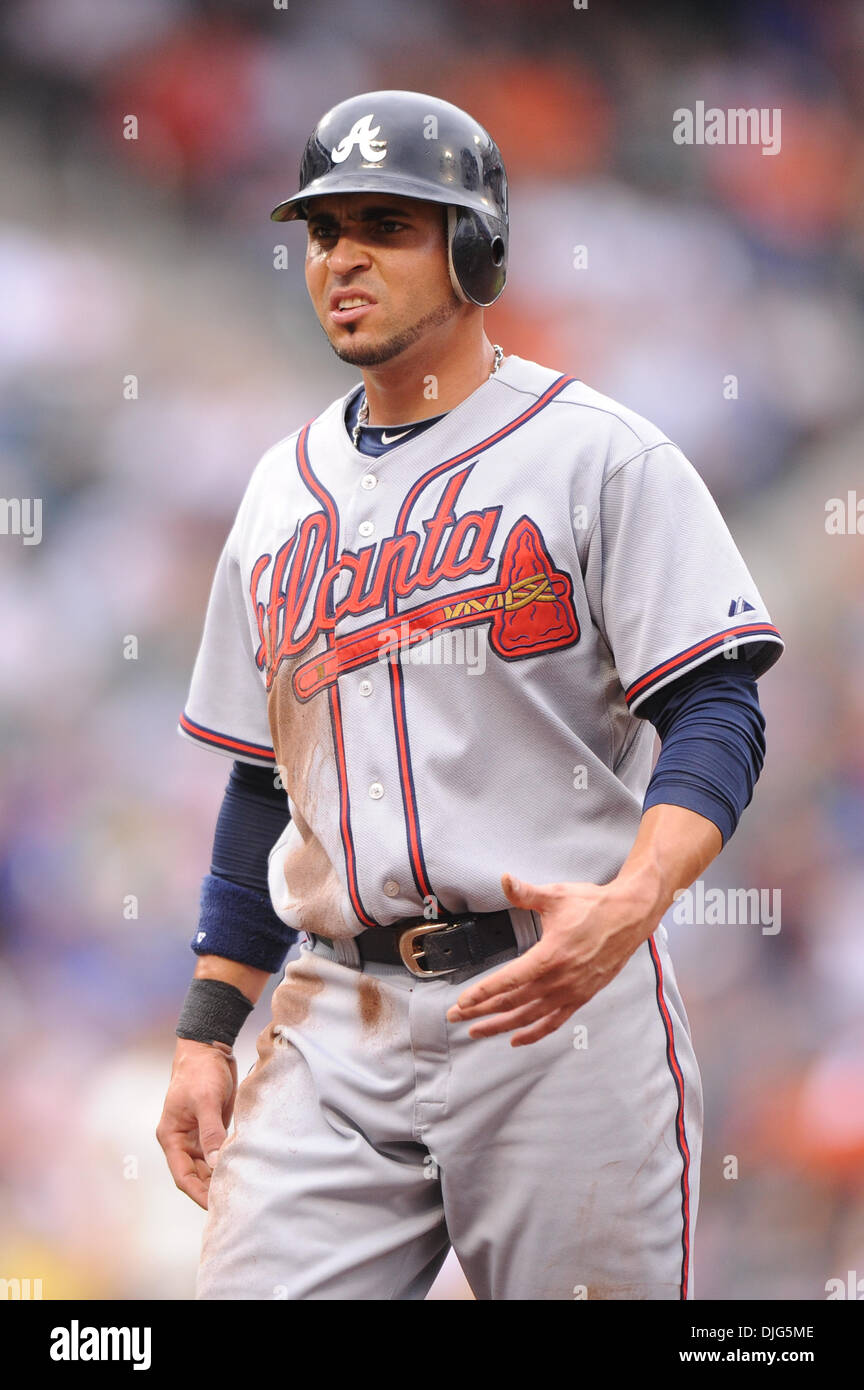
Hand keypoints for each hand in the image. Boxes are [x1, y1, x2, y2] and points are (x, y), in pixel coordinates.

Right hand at [156, 1039, 237, 1209]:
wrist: (209, 1048)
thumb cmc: (201, 1071)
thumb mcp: (206, 1100)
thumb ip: (211, 1131)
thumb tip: (217, 1163)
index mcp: (171, 1137)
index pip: (183, 1175)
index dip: (198, 1193)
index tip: (216, 1207)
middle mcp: (182, 1140)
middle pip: (196, 1175)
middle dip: (211, 1190)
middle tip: (235, 1204)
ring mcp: (197, 1135)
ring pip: (208, 1166)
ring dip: (220, 1177)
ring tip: (241, 1192)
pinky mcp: (212, 1128)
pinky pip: (219, 1152)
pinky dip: (228, 1162)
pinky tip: (244, 1170)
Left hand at [446, 871, 660, 1045]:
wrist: (630, 917)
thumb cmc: (593, 905)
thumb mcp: (556, 895)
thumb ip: (526, 892)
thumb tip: (504, 879)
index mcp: (550, 956)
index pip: (508, 981)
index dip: (482, 993)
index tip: (461, 1002)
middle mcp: (560, 980)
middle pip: (513, 1002)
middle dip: (481, 1011)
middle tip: (455, 1017)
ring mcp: (571, 992)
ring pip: (529, 1017)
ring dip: (501, 1026)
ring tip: (476, 1031)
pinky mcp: (582, 997)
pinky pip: (554, 1022)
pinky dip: (534, 1033)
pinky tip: (516, 1039)